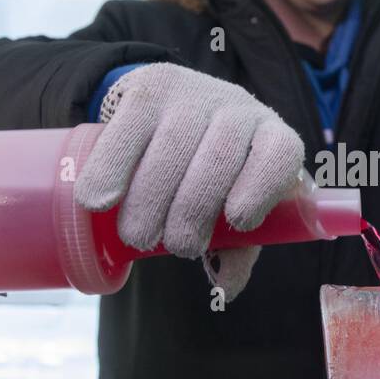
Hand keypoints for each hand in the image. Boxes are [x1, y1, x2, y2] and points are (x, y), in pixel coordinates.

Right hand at [74, 63, 304, 300]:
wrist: (175, 109)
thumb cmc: (215, 173)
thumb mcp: (234, 204)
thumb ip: (238, 247)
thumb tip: (226, 288)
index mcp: (272, 138)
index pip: (280, 154)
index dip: (260, 190)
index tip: (237, 222)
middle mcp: (238, 110)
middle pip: (218, 162)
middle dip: (191, 214)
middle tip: (174, 247)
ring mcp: (192, 95)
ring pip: (170, 151)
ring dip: (149, 204)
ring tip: (138, 236)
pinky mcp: (148, 90)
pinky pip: (126, 133)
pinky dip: (109, 172)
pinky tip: (99, 202)